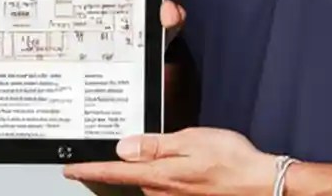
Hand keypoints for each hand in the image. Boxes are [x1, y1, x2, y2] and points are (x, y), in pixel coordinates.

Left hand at [63, 128, 275, 195]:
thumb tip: (122, 148)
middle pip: (134, 175)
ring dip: (159, 167)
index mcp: (159, 176)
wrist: (261, 184)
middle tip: (165, 144)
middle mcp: (162, 192)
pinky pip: (168, 186)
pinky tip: (196, 166)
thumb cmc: (231, 161)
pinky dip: (173, 174)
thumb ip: (154, 145)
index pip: (114, 172)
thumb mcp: (190, 140)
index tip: (69, 168)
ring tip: (191, 154)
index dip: (89, 170)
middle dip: (138, 160)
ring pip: (152, 180)